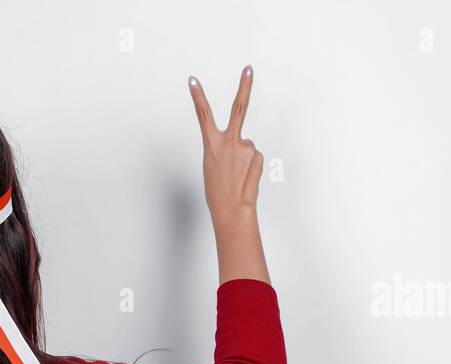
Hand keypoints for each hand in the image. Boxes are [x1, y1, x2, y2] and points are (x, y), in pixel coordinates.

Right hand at [189, 66, 263, 226]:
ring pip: (245, 146)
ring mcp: (245, 147)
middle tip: (248, 68)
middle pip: (239, 107)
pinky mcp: (257, 155)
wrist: (231, 208)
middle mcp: (229, 141)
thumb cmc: (217, 191)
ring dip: (242, 159)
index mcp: (212, 144)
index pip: (203, 115)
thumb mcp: (213, 165)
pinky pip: (253, 156)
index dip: (198, 96)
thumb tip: (244, 143)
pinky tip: (244, 176)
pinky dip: (249, 166)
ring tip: (236, 175)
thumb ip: (225, 148)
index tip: (193, 80)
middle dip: (244, 85)